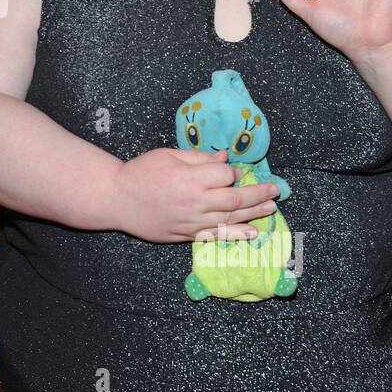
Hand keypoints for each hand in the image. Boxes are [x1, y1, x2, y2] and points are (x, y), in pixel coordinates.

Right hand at [114, 147, 278, 243]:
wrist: (115, 199)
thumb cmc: (140, 173)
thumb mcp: (167, 155)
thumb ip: (198, 158)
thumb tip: (225, 158)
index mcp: (189, 177)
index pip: (225, 175)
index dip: (234, 171)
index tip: (234, 170)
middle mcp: (194, 201)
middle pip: (235, 199)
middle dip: (258, 193)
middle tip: (275, 189)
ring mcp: (191, 221)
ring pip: (230, 219)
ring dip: (254, 214)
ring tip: (271, 208)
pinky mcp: (185, 234)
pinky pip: (216, 236)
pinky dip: (235, 235)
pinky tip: (252, 232)